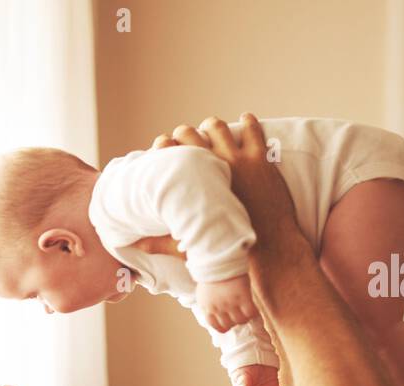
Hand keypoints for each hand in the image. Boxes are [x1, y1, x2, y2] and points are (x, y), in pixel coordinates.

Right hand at [147, 114, 299, 255]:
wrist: (268, 247)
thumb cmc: (226, 249)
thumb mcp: (187, 246)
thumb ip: (158, 242)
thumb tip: (136, 245)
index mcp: (192, 183)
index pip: (166, 152)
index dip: (162, 145)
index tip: (162, 145)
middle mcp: (211, 165)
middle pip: (189, 134)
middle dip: (183, 132)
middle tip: (184, 136)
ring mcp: (237, 160)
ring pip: (217, 127)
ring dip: (211, 126)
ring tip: (210, 129)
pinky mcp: (259, 160)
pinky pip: (252, 130)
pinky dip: (248, 122)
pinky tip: (245, 120)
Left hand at [195, 275, 255, 332]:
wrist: (218, 259)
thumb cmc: (211, 274)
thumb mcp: (204, 293)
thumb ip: (209, 305)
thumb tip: (215, 313)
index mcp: (207, 307)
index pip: (216, 326)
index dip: (224, 325)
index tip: (229, 320)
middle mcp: (218, 308)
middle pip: (229, 325)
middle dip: (234, 320)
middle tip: (238, 312)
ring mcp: (230, 303)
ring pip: (241, 320)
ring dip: (245, 316)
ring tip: (246, 308)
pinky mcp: (242, 297)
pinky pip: (251, 313)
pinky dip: (253, 312)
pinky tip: (252, 306)